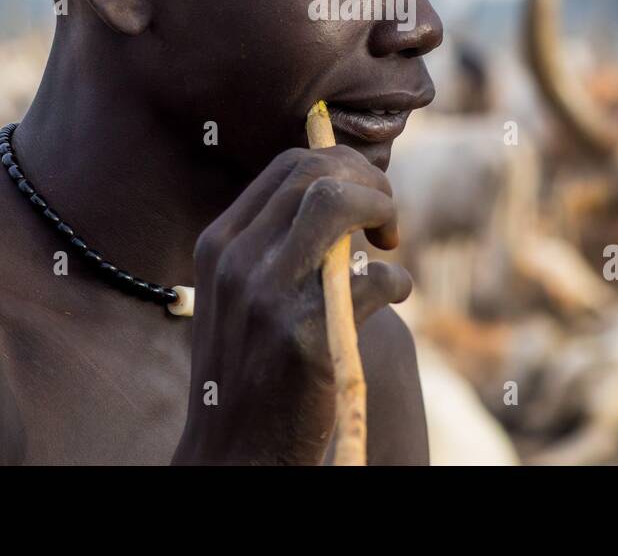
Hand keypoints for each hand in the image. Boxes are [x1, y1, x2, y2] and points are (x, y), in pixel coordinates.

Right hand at [171, 145, 412, 464]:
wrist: (235, 452)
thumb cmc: (251, 370)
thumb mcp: (240, 295)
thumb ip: (273, 245)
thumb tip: (338, 191)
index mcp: (219, 244)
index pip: (289, 165)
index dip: (341, 166)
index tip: (365, 198)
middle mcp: (237, 261)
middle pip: (316, 172)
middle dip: (369, 182)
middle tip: (387, 219)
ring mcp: (268, 296)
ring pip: (335, 201)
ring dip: (382, 209)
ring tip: (391, 242)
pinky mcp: (306, 337)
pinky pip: (372, 276)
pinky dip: (397, 278)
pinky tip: (396, 294)